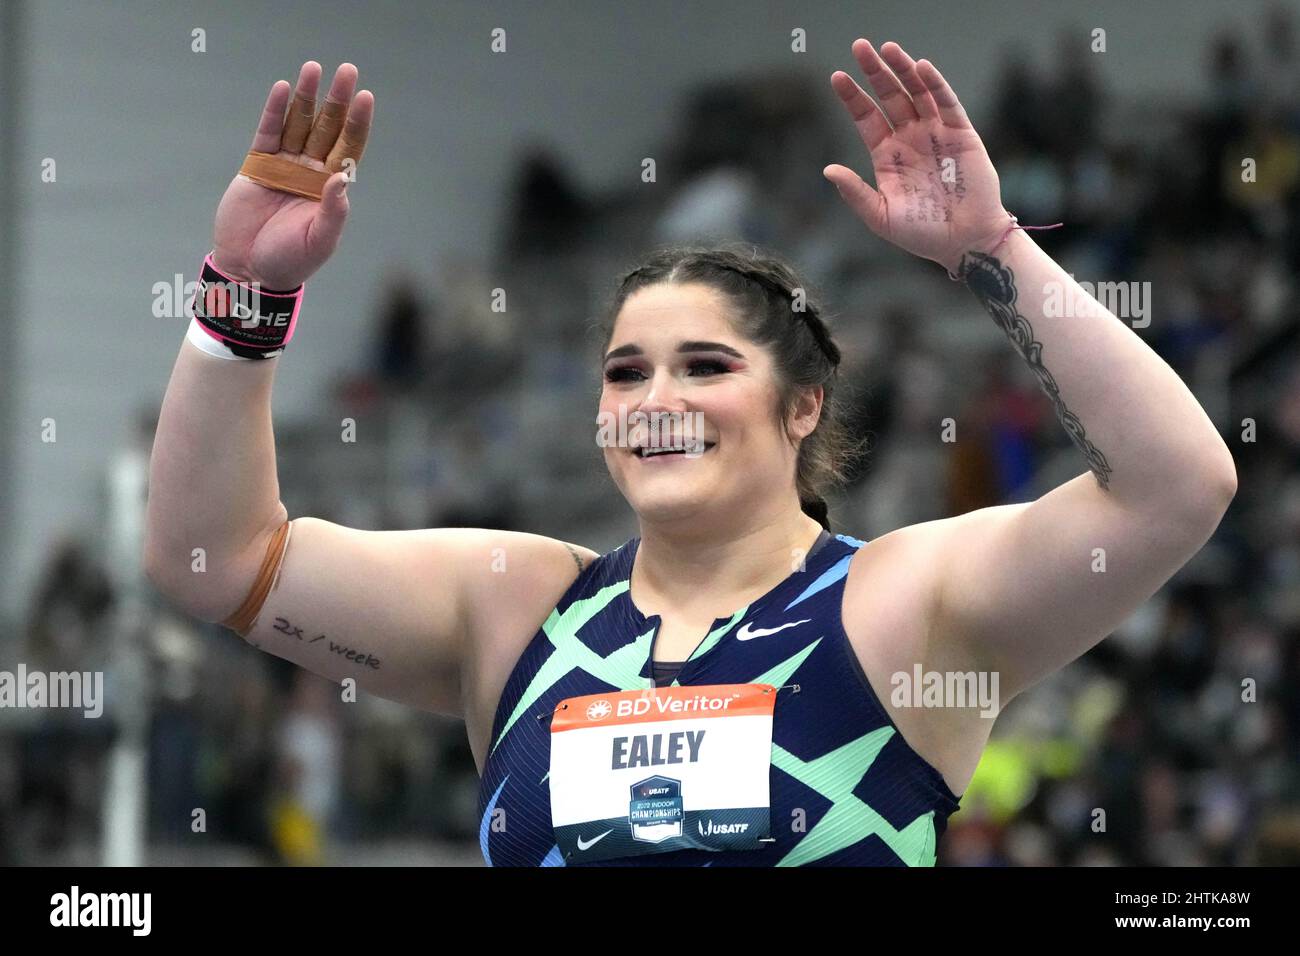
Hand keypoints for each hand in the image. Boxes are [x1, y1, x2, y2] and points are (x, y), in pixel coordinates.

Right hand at [211, 61, 372, 289]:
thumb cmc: (289, 261)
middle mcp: (311, 172)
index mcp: (331, 189)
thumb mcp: (318, 241)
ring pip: (299, 123)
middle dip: (337, 99)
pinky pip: (268, 132)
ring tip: (314, 67)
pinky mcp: (258, 164)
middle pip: (327, 127)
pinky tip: (284, 88)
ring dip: (307, 96)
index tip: (366, 97)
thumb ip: (333, 212)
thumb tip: (342, 179)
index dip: (358, 123)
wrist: (249, 270)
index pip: (350, 148)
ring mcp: (285, 165)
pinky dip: (275, 111)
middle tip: (348, 69)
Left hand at [824, 40, 1008, 274]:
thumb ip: (856, 193)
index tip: (837, 76)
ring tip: (887, 48)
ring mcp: (935, 133)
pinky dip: (934, 84)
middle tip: (859, 47)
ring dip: (902, 70)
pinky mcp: (960, 133)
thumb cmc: (922, 234)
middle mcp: (910, 139)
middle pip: (889, 97)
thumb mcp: (881, 217)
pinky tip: (919, 67)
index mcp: (888, 155)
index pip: (866, 117)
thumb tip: (828, 170)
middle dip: (874, 72)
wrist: (963, 242)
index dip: (853, 96)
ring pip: (916, 93)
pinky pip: (946, 103)